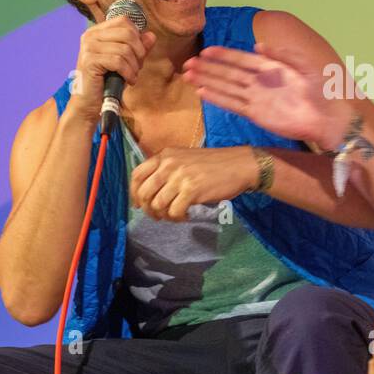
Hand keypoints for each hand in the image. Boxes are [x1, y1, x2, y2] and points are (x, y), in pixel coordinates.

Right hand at [65, 15, 156, 123]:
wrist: (90, 101)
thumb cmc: (108, 80)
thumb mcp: (127, 61)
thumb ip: (138, 47)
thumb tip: (151, 35)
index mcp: (97, 31)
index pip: (124, 21)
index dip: (137, 36)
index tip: (138, 53)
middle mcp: (90, 35)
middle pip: (127, 33)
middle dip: (139, 52)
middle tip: (137, 67)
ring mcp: (88, 47)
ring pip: (125, 49)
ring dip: (134, 66)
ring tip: (132, 76)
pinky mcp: (89, 60)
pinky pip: (118, 61)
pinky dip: (128, 73)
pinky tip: (129, 81)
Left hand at [129, 146, 258, 220]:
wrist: (239, 164)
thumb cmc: (214, 163)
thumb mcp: (185, 158)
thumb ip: (167, 169)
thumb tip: (151, 191)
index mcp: (165, 155)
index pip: (137, 175)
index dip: (134, 193)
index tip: (138, 204)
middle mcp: (169, 164)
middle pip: (144, 193)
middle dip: (148, 209)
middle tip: (157, 216)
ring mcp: (180, 177)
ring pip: (158, 204)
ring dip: (163, 215)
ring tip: (174, 216)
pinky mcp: (192, 190)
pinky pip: (174, 211)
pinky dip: (177, 218)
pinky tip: (185, 216)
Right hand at [181, 42, 353, 148]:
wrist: (331, 117)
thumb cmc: (324, 88)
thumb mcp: (306, 65)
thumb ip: (282, 55)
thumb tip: (257, 46)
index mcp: (271, 67)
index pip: (241, 59)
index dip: (223, 55)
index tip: (205, 51)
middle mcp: (261, 82)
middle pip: (228, 73)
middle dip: (208, 68)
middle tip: (187, 63)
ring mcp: (257, 98)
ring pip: (226, 88)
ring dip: (207, 81)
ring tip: (187, 76)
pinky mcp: (257, 114)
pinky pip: (233, 104)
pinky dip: (217, 99)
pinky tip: (202, 92)